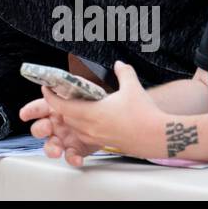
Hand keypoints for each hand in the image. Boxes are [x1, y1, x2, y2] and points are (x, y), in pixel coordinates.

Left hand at [21, 61, 163, 165]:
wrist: (161, 137)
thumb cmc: (145, 114)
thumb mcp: (132, 87)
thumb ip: (123, 72)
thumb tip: (119, 64)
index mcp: (92, 114)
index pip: (61, 106)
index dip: (50, 97)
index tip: (46, 88)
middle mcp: (91, 128)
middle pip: (66, 117)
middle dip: (61, 106)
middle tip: (61, 94)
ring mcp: (98, 138)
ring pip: (75, 128)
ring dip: (72, 118)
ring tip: (76, 106)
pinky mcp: (106, 144)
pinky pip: (86, 137)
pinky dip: (83, 128)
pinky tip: (92, 120)